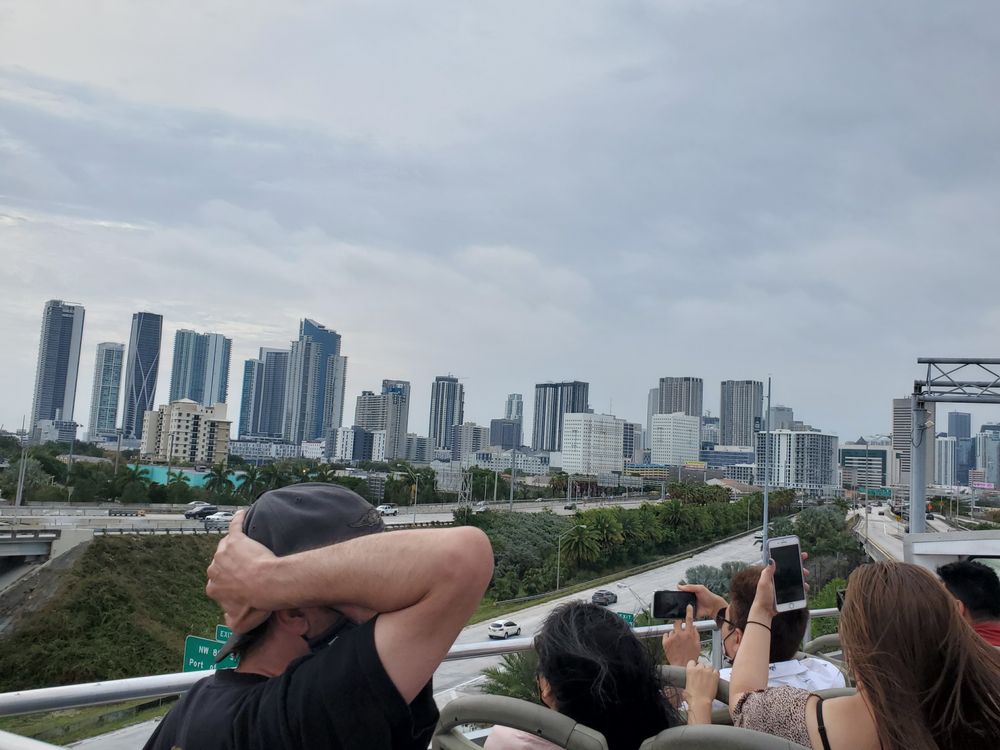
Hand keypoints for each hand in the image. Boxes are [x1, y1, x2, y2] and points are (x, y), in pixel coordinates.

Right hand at [205, 510, 274, 632]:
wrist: (268, 583)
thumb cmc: (256, 602)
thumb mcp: (240, 622)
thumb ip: (229, 620)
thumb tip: (226, 614)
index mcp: (213, 588)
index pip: (219, 583)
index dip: (232, 584)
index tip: (244, 584)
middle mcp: (213, 569)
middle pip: (222, 565)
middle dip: (233, 567)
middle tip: (251, 570)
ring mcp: (223, 552)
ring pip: (228, 548)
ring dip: (237, 549)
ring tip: (252, 551)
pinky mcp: (236, 539)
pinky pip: (235, 525)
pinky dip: (238, 520)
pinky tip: (242, 514)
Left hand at [662, 605, 699, 665]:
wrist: (681, 666)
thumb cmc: (691, 656)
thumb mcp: (697, 645)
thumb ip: (696, 634)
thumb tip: (693, 626)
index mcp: (689, 634)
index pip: (689, 619)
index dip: (689, 611)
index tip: (688, 606)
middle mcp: (680, 634)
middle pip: (677, 621)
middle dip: (678, 621)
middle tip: (680, 626)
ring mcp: (671, 637)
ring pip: (672, 630)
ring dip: (674, 633)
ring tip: (677, 642)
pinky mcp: (665, 641)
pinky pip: (666, 635)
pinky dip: (668, 637)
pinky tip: (672, 644)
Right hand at [676, 583, 727, 619]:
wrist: (714, 606)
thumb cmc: (708, 596)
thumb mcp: (700, 588)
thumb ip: (690, 587)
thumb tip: (679, 586)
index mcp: (690, 592)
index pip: (681, 593)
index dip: (676, 594)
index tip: (671, 595)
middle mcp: (689, 600)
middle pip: (680, 601)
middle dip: (676, 602)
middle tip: (672, 603)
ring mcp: (690, 607)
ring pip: (681, 608)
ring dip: (678, 609)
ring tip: (675, 610)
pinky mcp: (692, 613)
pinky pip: (686, 614)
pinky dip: (683, 615)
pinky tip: (679, 615)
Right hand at [684, 660, 719, 706]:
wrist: (700, 702)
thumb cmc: (692, 697)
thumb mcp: (685, 687)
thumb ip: (688, 681)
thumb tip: (689, 683)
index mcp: (690, 670)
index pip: (692, 662)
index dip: (694, 666)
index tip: (696, 669)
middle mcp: (699, 668)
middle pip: (701, 664)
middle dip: (702, 669)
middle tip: (703, 676)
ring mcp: (707, 671)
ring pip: (709, 666)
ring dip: (709, 671)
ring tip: (709, 678)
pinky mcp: (715, 675)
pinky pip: (716, 670)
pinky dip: (716, 673)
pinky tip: (714, 678)